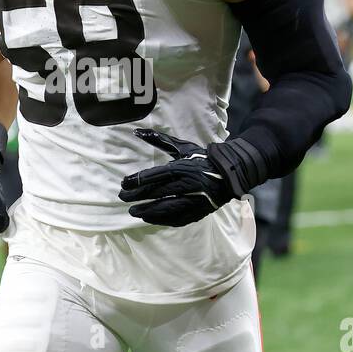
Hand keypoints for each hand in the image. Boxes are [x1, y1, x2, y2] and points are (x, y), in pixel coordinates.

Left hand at [119, 129, 235, 226]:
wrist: (229, 173)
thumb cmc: (202, 158)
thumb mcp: (182, 147)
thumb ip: (160, 140)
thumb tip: (137, 132)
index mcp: (183, 167)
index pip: (155, 176)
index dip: (137, 181)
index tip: (123, 184)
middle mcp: (188, 184)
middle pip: (157, 192)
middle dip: (137, 197)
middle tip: (123, 198)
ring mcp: (194, 199)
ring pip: (166, 208)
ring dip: (147, 211)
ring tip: (134, 212)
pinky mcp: (199, 211)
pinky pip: (177, 218)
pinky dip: (162, 220)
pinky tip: (150, 218)